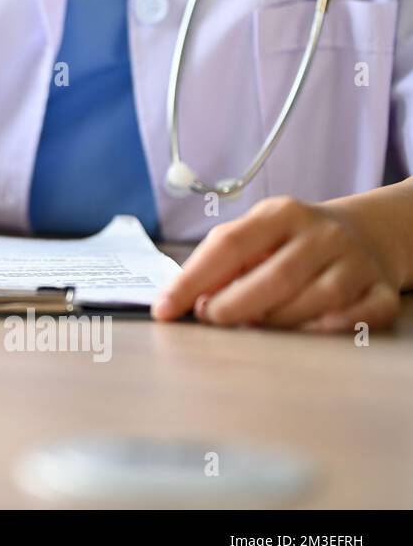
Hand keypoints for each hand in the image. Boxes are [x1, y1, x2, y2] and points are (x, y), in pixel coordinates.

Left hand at [152, 196, 400, 332]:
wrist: (365, 234)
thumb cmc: (289, 244)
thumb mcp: (254, 238)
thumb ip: (219, 265)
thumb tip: (185, 302)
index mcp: (280, 214)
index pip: (229, 245)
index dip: (192, 280)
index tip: (164, 309)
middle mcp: (321, 234)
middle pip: (276, 276)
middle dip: (235, 305)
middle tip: (210, 320)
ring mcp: (355, 262)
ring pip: (318, 299)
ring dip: (278, 321)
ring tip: (253, 327)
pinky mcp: (380, 289)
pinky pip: (365, 313)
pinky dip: (339, 325)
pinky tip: (313, 331)